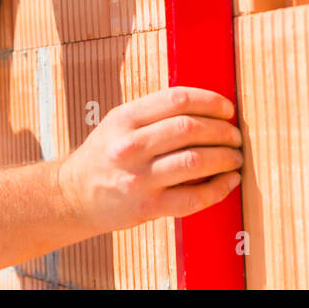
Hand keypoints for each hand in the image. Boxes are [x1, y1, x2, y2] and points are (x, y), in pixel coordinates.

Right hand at [57, 86, 242, 232]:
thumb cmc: (105, 154)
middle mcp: (130, 146)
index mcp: (125, 119)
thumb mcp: (119, 123)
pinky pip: (193, 198)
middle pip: (189, 129)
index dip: (210, 101)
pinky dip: (219, 189)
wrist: (73, 196)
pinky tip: (229, 182)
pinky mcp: (147, 207)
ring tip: (235, 157)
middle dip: (222, 131)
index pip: (177, 100)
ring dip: (225, 158)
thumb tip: (207, 107)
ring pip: (195, 161)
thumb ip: (154, 113)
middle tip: (235, 136)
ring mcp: (139, 178)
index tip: (227, 108)